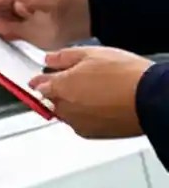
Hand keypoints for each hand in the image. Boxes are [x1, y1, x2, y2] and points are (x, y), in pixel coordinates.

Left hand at [29, 47, 152, 137]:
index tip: (40, 79)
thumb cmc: (125, 76)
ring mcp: (76, 122)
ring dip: (72, 104)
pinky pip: (80, 123)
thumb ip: (64, 57)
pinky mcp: (90, 133)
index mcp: (60, 87)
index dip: (40, 80)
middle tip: (78, 81)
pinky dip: (85, 115)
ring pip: (65, 112)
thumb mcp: (92, 53)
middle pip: (51, 99)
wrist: (149, 98)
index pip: (38, 85)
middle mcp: (63, 107)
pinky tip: (101, 105)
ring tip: (95, 92)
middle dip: (59, 91)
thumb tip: (49, 59)